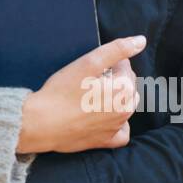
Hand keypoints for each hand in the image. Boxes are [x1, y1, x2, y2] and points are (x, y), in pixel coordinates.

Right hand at [15, 35, 145, 154]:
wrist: (41, 124)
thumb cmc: (62, 92)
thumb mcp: (88, 63)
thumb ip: (117, 50)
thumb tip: (141, 41)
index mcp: (124, 88)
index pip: (125, 66)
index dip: (106, 63)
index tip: (88, 68)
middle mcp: (126, 109)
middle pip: (127, 85)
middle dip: (113, 79)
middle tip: (87, 80)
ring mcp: (117, 127)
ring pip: (125, 105)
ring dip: (115, 98)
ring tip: (90, 96)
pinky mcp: (106, 141)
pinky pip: (122, 133)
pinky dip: (118, 124)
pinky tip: (104, 118)